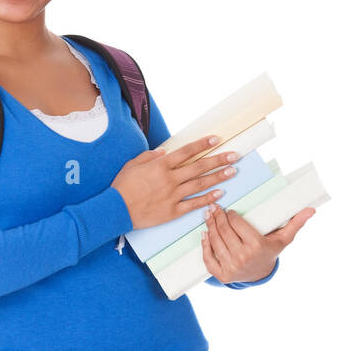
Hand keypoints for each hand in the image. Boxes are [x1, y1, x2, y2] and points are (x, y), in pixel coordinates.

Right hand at [111, 134, 241, 230]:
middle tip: (235, 155)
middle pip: (199, 167)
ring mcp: (173, 195)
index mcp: (161, 165)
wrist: (115, 209)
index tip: (216, 139)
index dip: (202, 144)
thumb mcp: (133, 165)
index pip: (187, 151)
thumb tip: (165, 152)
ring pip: (200, 184)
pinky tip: (219, 194)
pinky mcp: (172, 211)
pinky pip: (194, 204)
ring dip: (218, 177)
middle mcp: (170, 179)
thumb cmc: (122, 187)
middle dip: (219, 160)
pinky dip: (207, 199)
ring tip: (232, 172)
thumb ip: (150, 156)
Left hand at [201, 203, 315, 282]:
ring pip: (215, 242)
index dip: (230, 215)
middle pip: (224, 231)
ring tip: (207, 216)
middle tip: (213, 207)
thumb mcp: (284, 239)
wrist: (261, 275)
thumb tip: (311, 210)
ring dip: (209, 227)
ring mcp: (231, 267)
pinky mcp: (222, 275)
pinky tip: (204, 234)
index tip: (229, 209)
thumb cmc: (270, 252)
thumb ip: (296, 223)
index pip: (237, 224)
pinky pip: (209, 258)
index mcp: (256, 246)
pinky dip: (204, 246)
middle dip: (216, 217)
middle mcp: (243, 257)